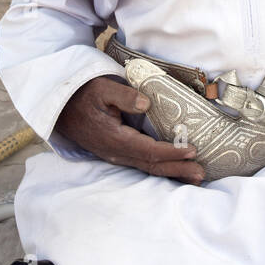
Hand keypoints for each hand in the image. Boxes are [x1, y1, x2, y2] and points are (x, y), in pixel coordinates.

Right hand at [54, 75, 205, 183]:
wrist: (63, 109)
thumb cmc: (85, 95)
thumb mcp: (102, 89)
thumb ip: (124, 95)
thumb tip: (146, 104)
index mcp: (115, 138)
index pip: (148, 150)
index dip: (171, 152)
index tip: (191, 149)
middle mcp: (117, 152)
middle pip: (152, 165)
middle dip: (178, 169)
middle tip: (201, 171)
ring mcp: (117, 156)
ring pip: (148, 168)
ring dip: (173, 172)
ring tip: (196, 176)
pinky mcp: (119, 155)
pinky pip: (143, 165)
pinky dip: (162, 169)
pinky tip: (176, 170)